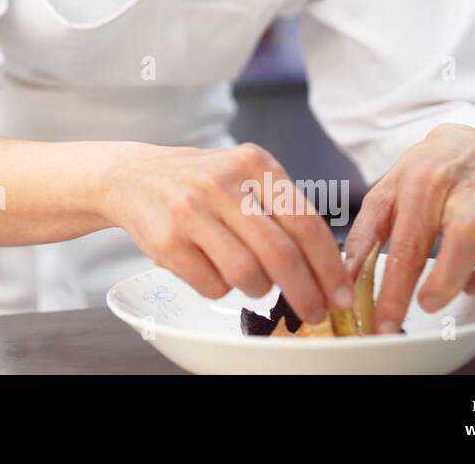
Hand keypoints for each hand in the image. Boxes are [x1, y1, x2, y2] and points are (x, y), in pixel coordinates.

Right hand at [102, 141, 353, 324]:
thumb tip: (328, 267)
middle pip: (280, 254)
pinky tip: (213, 268)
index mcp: (253, 164)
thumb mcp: (244, 176)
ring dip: (258, 289)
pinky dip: (221, 289)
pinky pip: (213, 286)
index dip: (329, 265)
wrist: (133, 176)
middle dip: (305, 292)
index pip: (305, 222)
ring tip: (251, 279)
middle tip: (315, 311)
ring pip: (247, 275)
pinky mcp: (166, 241)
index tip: (341, 293)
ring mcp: (191, 211)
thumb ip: (283, 209)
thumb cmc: (201, 183)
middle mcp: (222, 183)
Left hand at [343, 123, 474, 333]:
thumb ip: (366, 234)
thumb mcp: (385, 193)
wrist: (467, 139)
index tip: (386, 320)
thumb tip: (348, 274)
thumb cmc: (423, 172)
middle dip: (449, 277)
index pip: (408, 243)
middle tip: (430, 303)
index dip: (396, 288)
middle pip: (467, 235)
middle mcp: (467, 194)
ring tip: (474, 287)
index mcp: (424, 186)